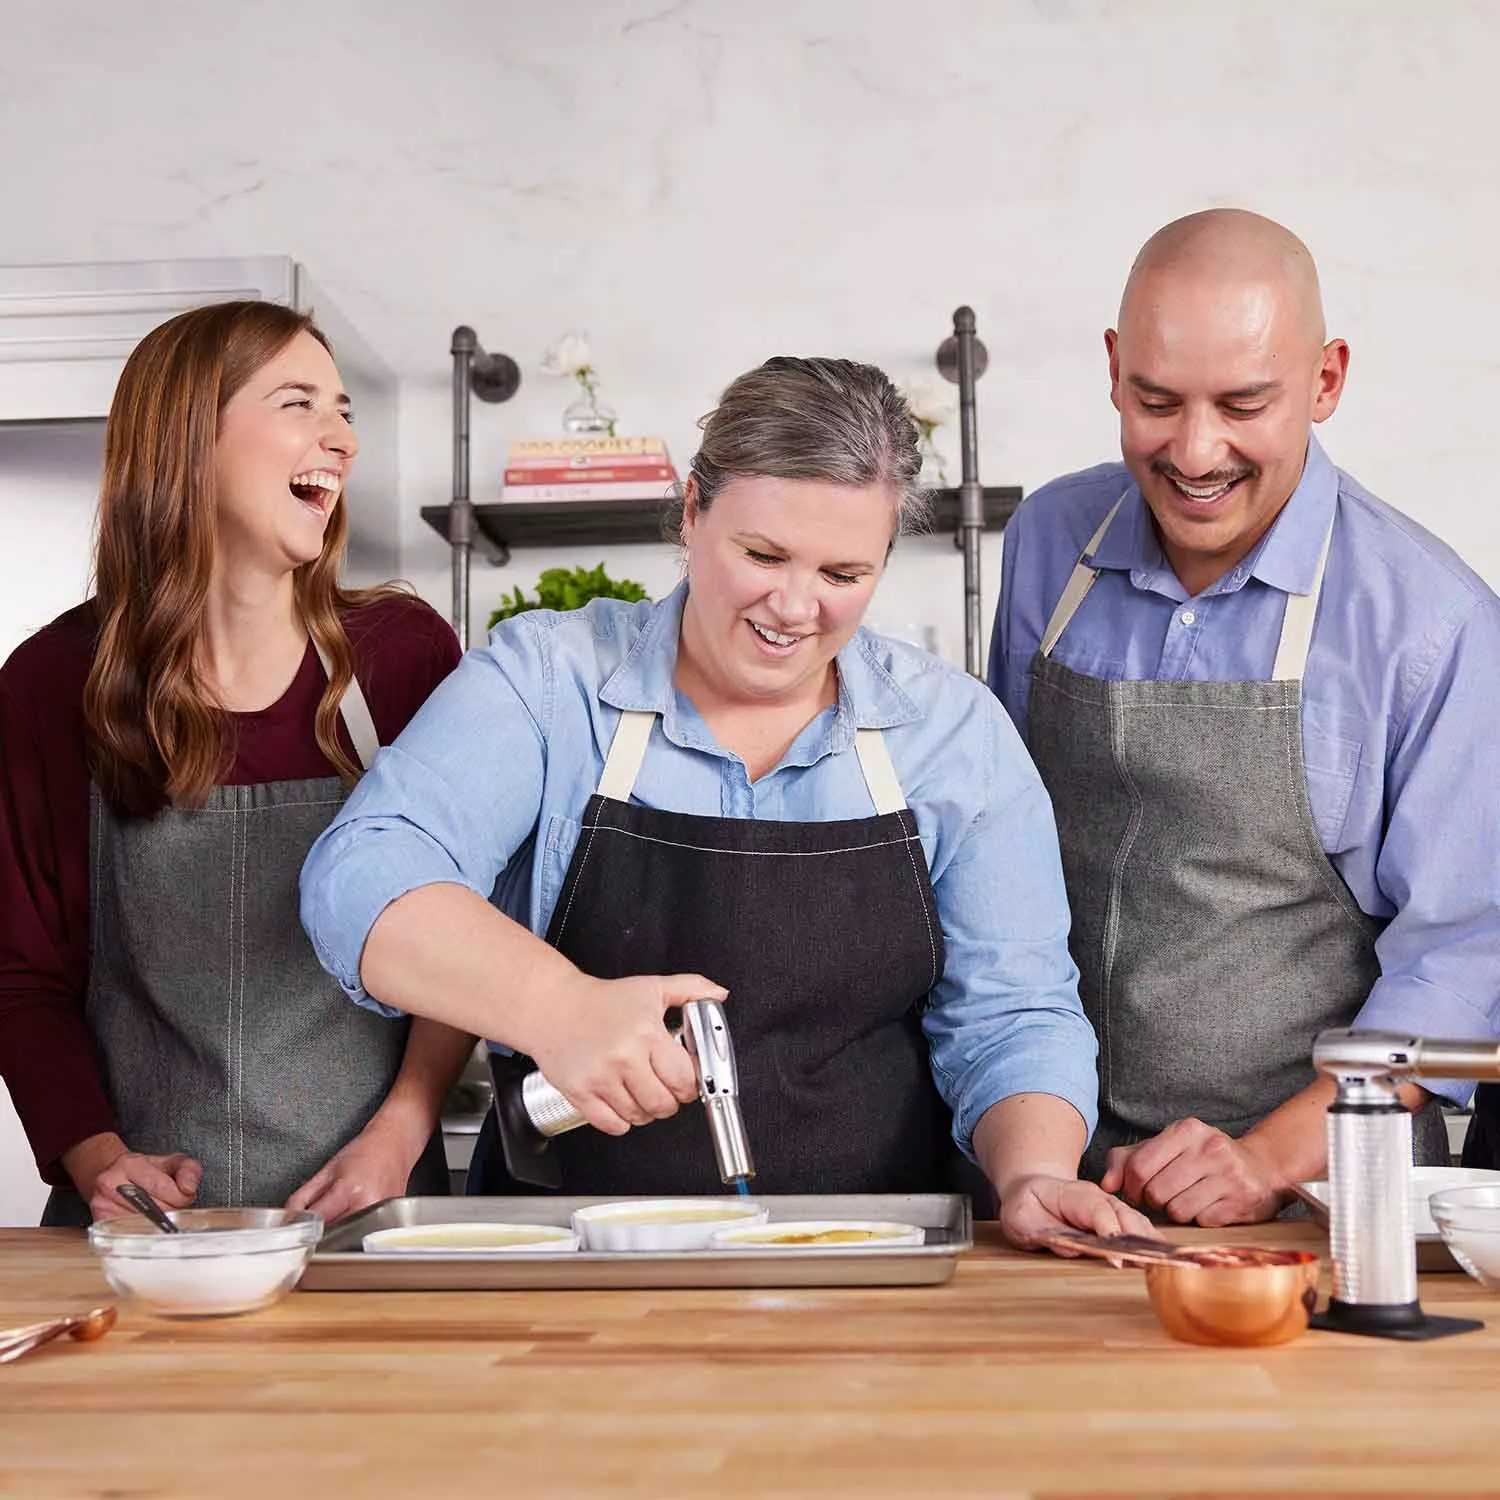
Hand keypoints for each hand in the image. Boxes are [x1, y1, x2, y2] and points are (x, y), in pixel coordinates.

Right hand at [80, 1143, 200, 1222]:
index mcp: (130, 1164)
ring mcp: (101, 1204)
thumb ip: (189, 1170)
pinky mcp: (98, 1222)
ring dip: (156, 1224)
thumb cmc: (148, 1172)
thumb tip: (188, 1188)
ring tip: (157, 1213)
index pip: (163, 1187)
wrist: (117, 1177)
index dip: (181, 1197)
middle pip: (153, 1209)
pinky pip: (127, 1234)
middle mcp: (110, 1183)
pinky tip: (146, 1225)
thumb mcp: (173, 1163)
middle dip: (169, 1211)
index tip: (182, 1196)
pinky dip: (142, 1233)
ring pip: (140, 1224)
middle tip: (171, 1207)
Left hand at [285, 1119, 417, 1223]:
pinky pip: (360, 1234)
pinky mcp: (387, 1222)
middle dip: (318, 1230)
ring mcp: (380, 1216)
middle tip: (318, 1217)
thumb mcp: (327, 1170)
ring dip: (335, 1232)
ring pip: (345, 1238)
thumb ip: (302, 1197)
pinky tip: (354, 1214)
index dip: (302, 1224)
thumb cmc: (364, 1152)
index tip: (295, 1225)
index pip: (316, 1220)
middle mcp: (367, 1206)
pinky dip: (350, 1230)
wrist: (395, 1145)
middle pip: (330, 1233)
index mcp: (349, 1190)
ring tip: (339, 1213)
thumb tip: (288, 1219)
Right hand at [522, 973, 727, 1135]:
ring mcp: (600, 1077)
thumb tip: (718, 994)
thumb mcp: (651, 987)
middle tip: (664, 1087)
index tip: (685, 1078)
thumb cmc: (602, 1001)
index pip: (683, 1079)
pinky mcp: (580, 1092)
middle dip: (670, 1100)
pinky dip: (622, 1120)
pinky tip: (621, 1100)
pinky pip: (612, 1125)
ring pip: (639, 1117)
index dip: (690, 1083)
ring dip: (646, 1111)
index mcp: (645, 1033)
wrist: (553, 1006)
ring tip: (641, 1090)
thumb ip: (690, 989)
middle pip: (663, 1104)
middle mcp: (622, 1057)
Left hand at [1000, 1173, 1154, 1251]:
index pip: (1097, 1210)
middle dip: (1138, 1240)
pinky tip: (1164, 1259)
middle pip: (1125, 1215)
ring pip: (1136, 1222)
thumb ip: (1043, 1233)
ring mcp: (1111, 1207)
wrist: (1031, 1190)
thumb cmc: (1026, 1207)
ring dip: (1150, 1243)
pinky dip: (1152, 1243)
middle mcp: (1098, 1198)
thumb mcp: (1021, 1220)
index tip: (1116, 1260)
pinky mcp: (1118, 1220)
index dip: (1109, 1232)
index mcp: (1073, 1194)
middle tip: (1148, 1267)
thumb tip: (1071, 1249)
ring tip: (1163, 1266)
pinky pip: (1139, 1230)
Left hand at [1100, 1118, 1287, 1226]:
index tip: (1137, 1191)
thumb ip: (1128, 1159)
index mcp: (1187, 1130)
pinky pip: (1200, 1221)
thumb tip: (1106, 1184)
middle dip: (1153, 1201)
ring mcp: (1228, 1176)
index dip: (1131, 1185)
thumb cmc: (1203, 1158)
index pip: (1139, 1165)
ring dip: (1175, 1212)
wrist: (1262, 1169)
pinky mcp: (1241, 1202)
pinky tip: (1206, 1207)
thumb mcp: (1166, 1147)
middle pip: (1156, 1191)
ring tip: (1185, 1201)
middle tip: (1162, 1198)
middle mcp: (1209, 1149)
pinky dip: (1197, 1219)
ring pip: (1177, 1209)